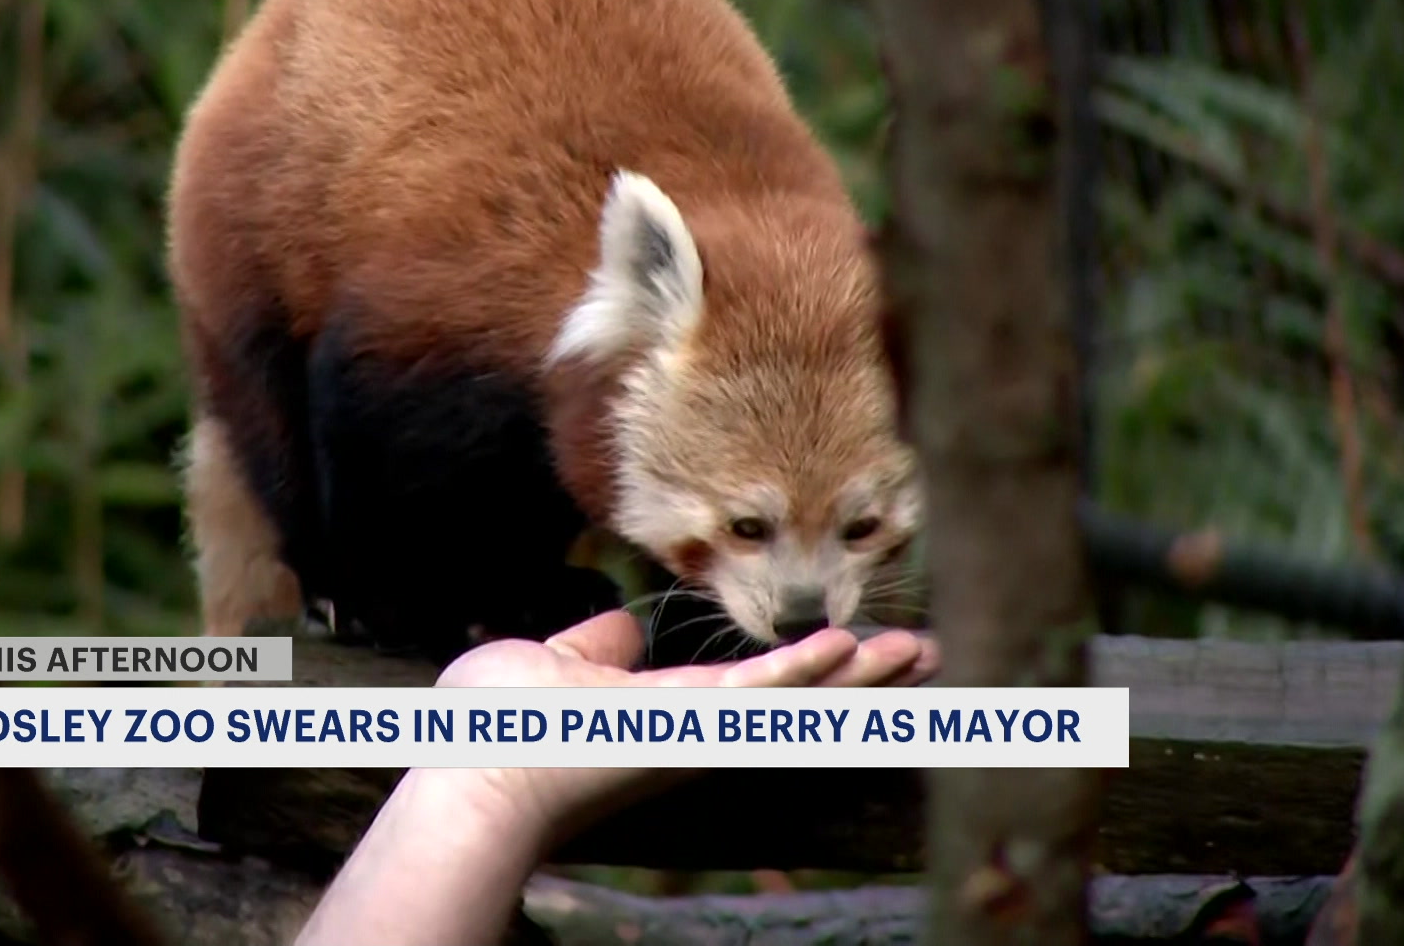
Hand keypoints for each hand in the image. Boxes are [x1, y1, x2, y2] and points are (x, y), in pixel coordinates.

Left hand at [295, 612, 938, 945]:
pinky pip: (756, 697)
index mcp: (672, 711)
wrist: (472, 777)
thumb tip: (621, 626)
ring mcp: (696, 733)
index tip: (857, 647)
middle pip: (801, 698)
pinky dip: (801, 671)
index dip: (811, 665)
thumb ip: (593, 649)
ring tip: (925, 651)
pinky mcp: (682, 729)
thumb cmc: (493, 730)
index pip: (760, 685)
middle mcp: (699, 728)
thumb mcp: (550, 667)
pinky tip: (846, 649)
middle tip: (931, 654)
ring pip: (797, 699)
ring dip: (862, 675)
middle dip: (867, 677)